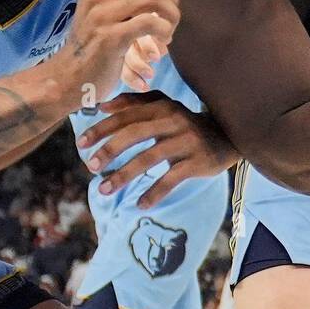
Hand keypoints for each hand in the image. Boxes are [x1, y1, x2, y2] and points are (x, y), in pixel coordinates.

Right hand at [57, 0, 179, 105]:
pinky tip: (162, 42)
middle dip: (170, 1)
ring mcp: (102, 14)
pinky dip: (165, 31)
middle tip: (169, 22)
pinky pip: (151, 23)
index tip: (163, 4)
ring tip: (167, 34)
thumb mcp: (100, 11)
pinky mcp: (112, 37)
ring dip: (171, 16)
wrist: (68, 77)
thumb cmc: (90, 46)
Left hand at [76, 90, 239, 206]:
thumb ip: (134, 102)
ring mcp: (185, 142)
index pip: (125, 116)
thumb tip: (102, 106)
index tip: (81, 144)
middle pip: (134, 134)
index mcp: (161, 107)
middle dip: (109, 151)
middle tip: (90, 167)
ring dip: (123, 175)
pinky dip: (154, 193)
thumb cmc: (186, 122)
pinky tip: (139, 205)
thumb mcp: (164, 106)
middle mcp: (172, 121)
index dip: (101, 129)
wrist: (228, 136)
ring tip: (104, 190)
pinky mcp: (196, 163)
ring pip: (149, 158)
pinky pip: (170, 179)